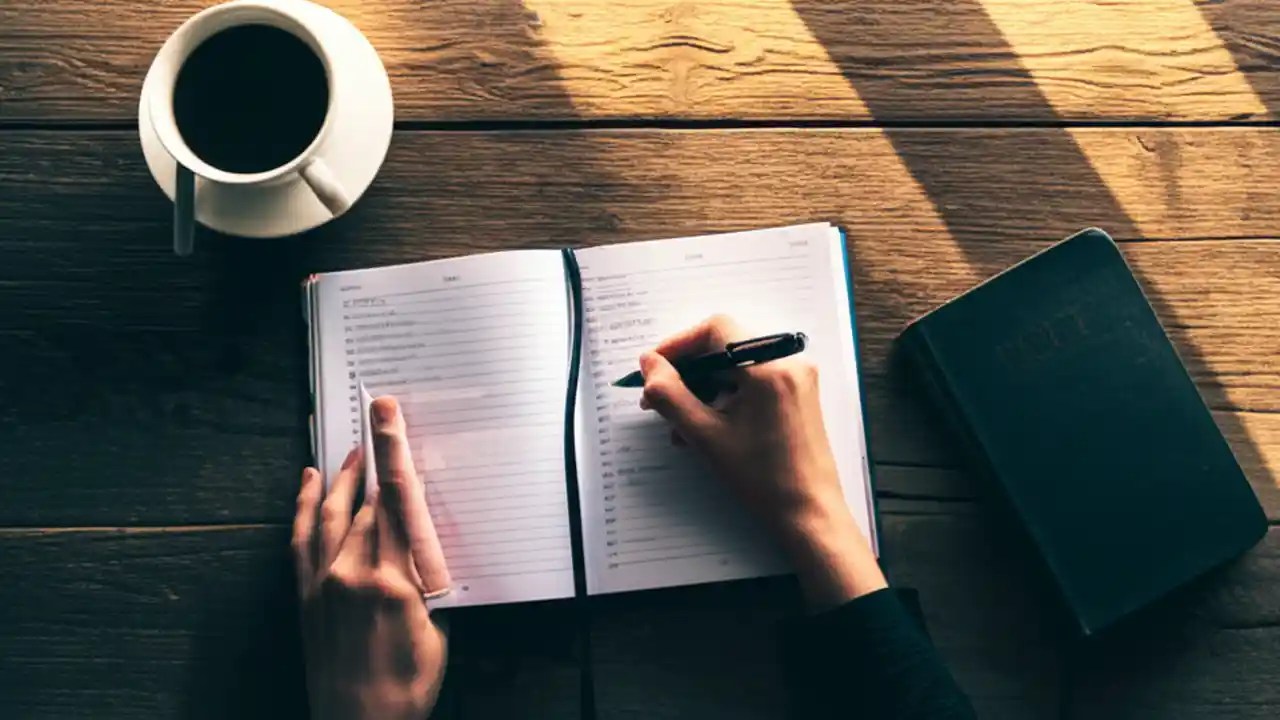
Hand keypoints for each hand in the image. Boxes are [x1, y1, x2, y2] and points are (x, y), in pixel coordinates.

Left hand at [293, 396, 450, 719]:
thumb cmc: (408, 687)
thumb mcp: (437, 629)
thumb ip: (427, 582)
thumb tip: (422, 544)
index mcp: (393, 581)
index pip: (396, 504)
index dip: (393, 456)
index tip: (387, 419)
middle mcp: (353, 574)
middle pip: (365, 504)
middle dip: (372, 461)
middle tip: (376, 422)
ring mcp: (323, 584)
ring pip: (330, 516)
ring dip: (341, 481)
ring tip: (351, 453)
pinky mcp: (305, 598)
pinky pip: (300, 541)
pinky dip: (303, 508)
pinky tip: (308, 484)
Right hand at [639, 315, 885, 608]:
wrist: (808, 513)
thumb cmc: (763, 479)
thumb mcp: (704, 435)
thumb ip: (670, 394)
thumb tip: (648, 364)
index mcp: (769, 367)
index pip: (715, 329)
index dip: (677, 345)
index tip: (653, 369)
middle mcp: (789, 362)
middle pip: (724, 346)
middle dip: (687, 371)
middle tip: (658, 398)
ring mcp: (796, 377)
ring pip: (735, 366)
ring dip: (702, 388)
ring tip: (678, 424)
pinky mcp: (797, 393)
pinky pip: (752, 381)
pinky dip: (724, 397)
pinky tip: (703, 428)